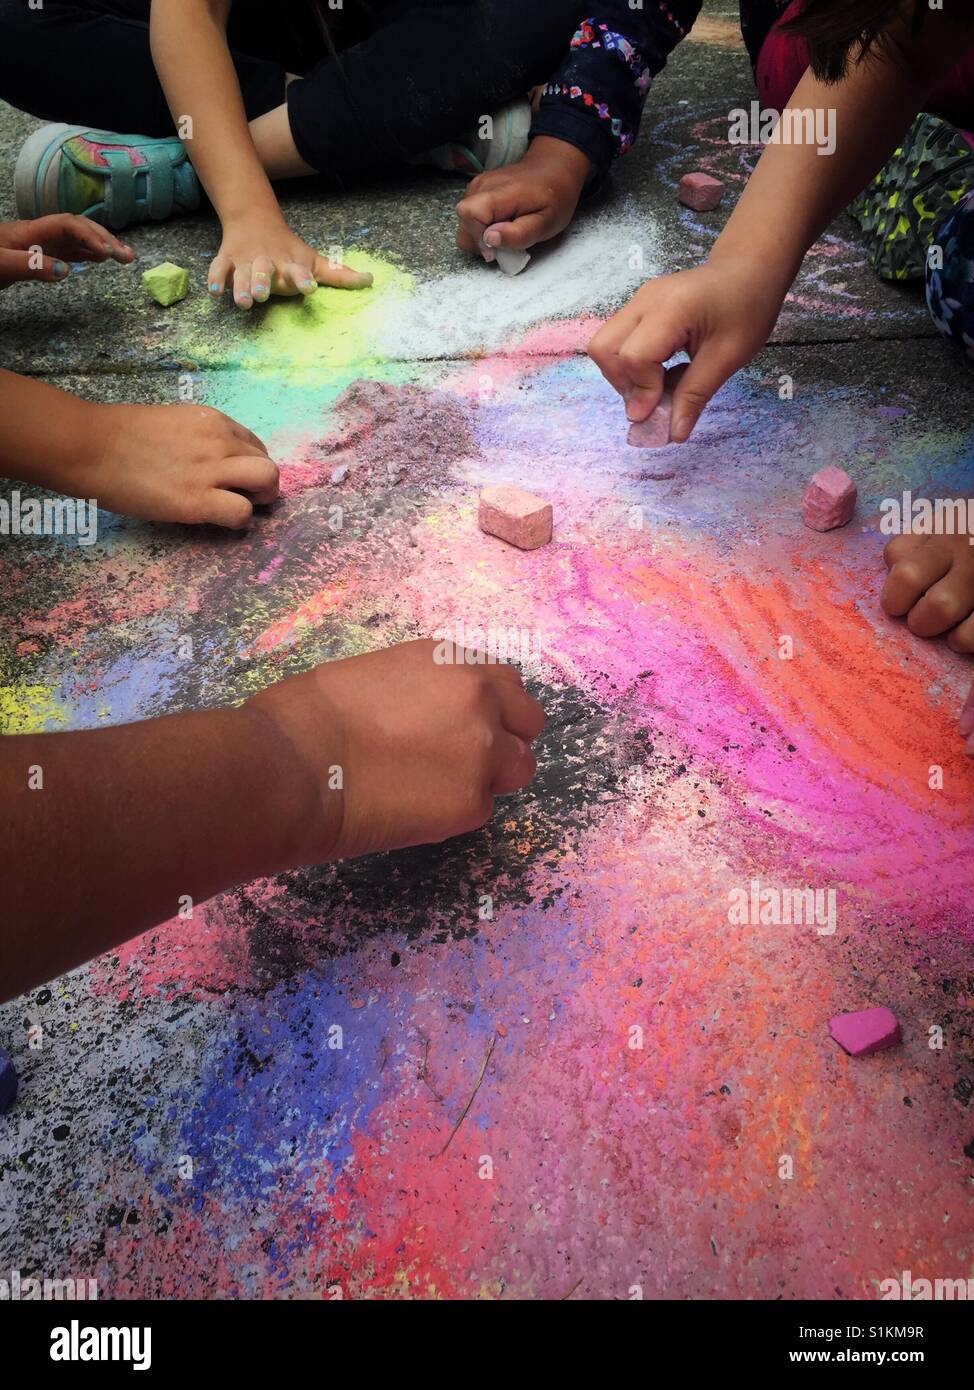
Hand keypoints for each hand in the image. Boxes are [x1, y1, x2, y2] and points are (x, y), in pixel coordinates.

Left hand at [0, 214, 132, 287]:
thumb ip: (30, 266)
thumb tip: (65, 271)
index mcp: (29, 233)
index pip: (68, 225)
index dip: (90, 236)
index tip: (108, 254)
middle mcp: (37, 235)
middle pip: (77, 228)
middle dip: (104, 238)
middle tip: (128, 258)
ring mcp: (37, 245)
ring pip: (75, 239)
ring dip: (100, 245)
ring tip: (123, 257)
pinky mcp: (35, 256)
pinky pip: (66, 252)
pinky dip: (85, 255)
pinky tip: (97, 260)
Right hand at [79, 403, 278, 527]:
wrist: (89, 445)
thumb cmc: (115, 434)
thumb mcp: (168, 423)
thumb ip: (194, 438)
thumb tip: (204, 460)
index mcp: (211, 420)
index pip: (253, 443)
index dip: (249, 464)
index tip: (236, 478)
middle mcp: (218, 441)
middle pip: (267, 463)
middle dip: (263, 484)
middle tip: (245, 498)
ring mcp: (210, 470)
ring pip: (268, 482)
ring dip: (261, 500)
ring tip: (240, 508)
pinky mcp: (197, 501)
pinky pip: (242, 513)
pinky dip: (239, 521)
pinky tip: (220, 521)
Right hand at [208, 212, 372, 308]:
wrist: (255, 220)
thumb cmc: (289, 250)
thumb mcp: (313, 259)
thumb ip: (338, 274)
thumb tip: (371, 280)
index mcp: (290, 264)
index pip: (298, 271)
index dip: (303, 279)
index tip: (309, 287)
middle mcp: (268, 262)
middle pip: (264, 272)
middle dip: (262, 282)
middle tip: (262, 295)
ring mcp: (246, 260)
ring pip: (241, 273)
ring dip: (241, 287)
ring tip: (242, 302)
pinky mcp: (227, 259)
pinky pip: (218, 269)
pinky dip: (215, 278)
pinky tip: (215, 291)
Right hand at [248, 639, 544, 861]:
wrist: (292, 764)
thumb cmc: (306, 715)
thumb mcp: (374, 674)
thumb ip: (420, 690)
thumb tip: (425, 714)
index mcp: (449, 659)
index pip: (504, 680)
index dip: (489, 706)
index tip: (466, 724)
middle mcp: (478, 697)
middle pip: (528, 720)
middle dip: (504, 738)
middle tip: (462, 759)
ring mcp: (481, 751)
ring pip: (519, 767)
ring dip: (491, 777)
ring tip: (439, 788)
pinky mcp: (471, 804)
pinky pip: (480, 808)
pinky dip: (454, 812)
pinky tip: (412, 810)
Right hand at [456, 136, 590, 258]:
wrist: (554, 170)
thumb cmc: (554, 198)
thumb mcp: (546, 223)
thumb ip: (518, 234)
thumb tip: (490, 239)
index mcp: (499, 192)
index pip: (468, 214)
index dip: (479, 238)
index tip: (498, 248)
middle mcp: (482, 185)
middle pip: (463, 223)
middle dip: (480, 241)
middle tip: (507, 239)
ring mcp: (477, 185)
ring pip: (465, 222)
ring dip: (482, 235)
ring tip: (507, 229)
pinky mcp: (476, 189)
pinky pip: (470, 217)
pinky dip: (483, 226)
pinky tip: (502, 222)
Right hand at [587, 255, 782, 441]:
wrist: (749, 268)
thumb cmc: (748, 306)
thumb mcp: (728, 357)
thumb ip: (696, 395)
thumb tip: (674, 434)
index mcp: (671, 308)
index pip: (633, 357)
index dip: (642, 391)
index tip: (661, 412)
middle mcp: (645, 300)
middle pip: (604, 349)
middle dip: (623, 384)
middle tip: (654, 400)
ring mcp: (638, 301)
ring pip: (604, 346)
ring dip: (624, 376)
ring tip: (657, 387)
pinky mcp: (638, 307)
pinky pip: (618, 341)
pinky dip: (631, 365)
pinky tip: (660, 372)